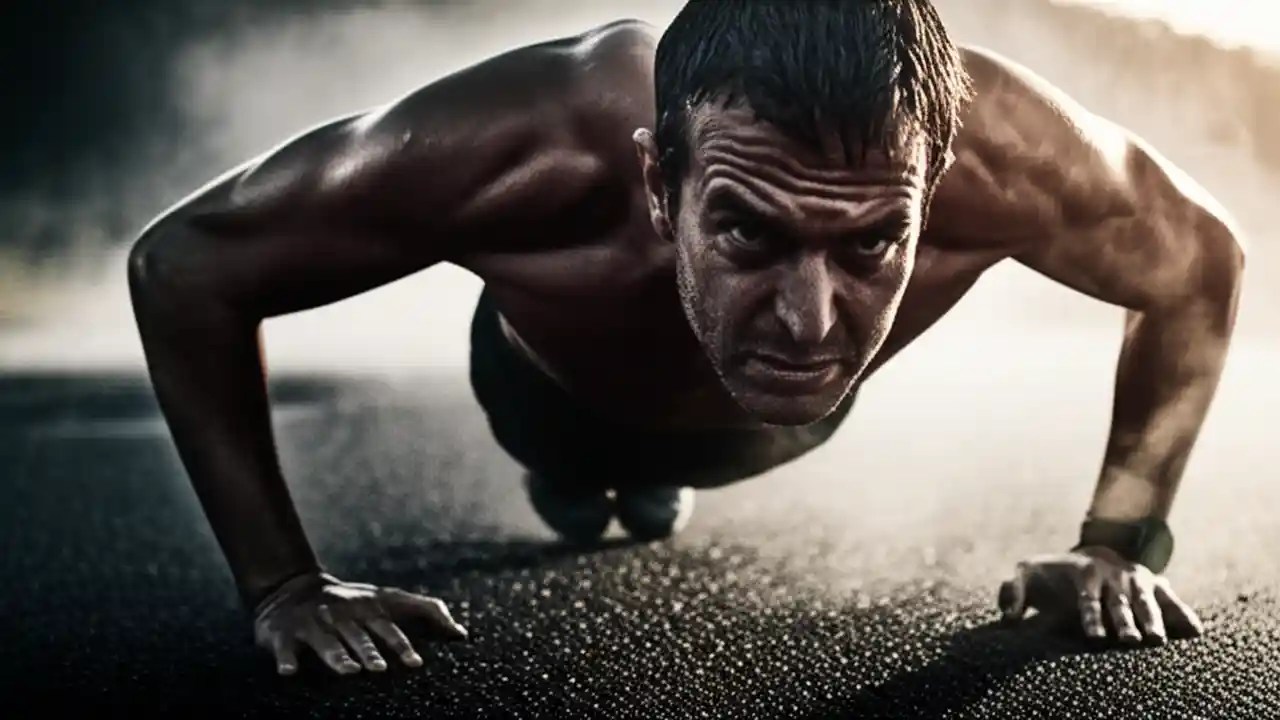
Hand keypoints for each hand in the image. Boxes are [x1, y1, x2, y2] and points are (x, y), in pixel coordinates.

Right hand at [252, 572, 467, 675]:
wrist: (292, 587)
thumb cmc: (353, 601)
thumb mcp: (388, 599)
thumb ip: (427, 610)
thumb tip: (462, 634)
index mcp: (367, 609)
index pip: (388, 628)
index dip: (401, 645)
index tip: (415, 664)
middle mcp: (341, 616)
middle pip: (357, 636)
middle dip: (369, 652)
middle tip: (380, 670)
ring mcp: (312, 624)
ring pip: (326, 643)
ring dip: (337, 656)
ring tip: (349, 671)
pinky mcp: (283, 633)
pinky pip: (284, 648)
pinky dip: (286, 660)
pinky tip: (289, 672)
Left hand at [997, 546, 1203, 644]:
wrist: (1087, 555)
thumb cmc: (1051, 574)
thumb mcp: (1028, 574)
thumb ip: (1014, 592)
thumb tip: (1008, 615)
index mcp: (1084, 573)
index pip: (1087, 599)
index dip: (1090, 618)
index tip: (1094, 637)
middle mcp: (1113, 576)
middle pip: (1119, 603)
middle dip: (1124, 622)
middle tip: (1129, 642)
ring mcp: (1136, 580)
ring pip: (1146, 601)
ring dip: (1153, 620)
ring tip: (1158, 641)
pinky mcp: (1155, 586)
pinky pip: (1172, 599)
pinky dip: (1184, 613)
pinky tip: (1196, 632)